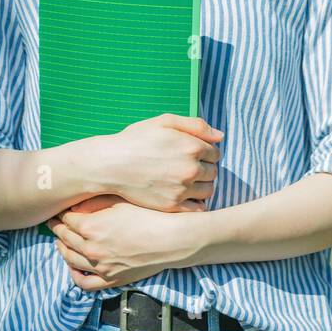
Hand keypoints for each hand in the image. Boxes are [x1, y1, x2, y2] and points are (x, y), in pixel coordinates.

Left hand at [47, 195, 199, 291]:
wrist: (170, 239)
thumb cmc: (148, 216)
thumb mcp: (120, 202)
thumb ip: (95, 202)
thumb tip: (77, 204)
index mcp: (91, 227)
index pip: (66, 219)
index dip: (61, 212)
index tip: (59, 208)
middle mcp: (91, 248)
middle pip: (64, 237)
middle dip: (57, 228)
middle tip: (54, 221)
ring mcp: (99, 267)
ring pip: (69, 259)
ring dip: (61, 248)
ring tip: (61, 240)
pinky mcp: (110, 280)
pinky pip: (84, 283)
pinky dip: (74, 275)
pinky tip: (73, 266)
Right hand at [95, 113, 222, 212]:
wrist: (111, 164)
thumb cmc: (137, 139)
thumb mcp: (165, 122)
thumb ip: (196, 125)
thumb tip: (221, 136)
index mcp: (192, 146)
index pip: (216, 153)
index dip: (206, 152)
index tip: (193, 153)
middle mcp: (191, 169)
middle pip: (213, 172)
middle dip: (204, 168)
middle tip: (187, 166)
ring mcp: (182, 190)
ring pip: (208, 190)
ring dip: (201, 185)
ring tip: (185, 180)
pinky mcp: (172, 206)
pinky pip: (198, 208)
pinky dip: (196, 203)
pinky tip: (184, 196)